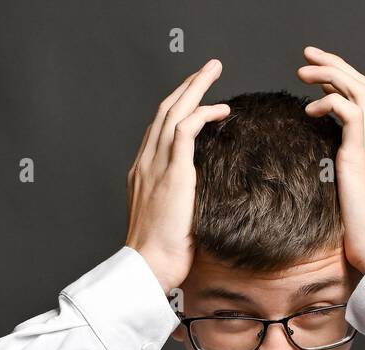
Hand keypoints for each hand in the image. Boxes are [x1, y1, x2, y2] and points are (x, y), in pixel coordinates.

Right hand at [125, 59, 230, 293]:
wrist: (149, 266)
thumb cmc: (162, 254)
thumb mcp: (173, 220)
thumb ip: (184, 201)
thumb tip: (205, 198)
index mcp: (143, 172)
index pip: (160, 129)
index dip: (178, 108)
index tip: (195, 97)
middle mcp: (146, 162)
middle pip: (164, 111)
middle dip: (186, 86)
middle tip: (207, 69)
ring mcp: (156, 165)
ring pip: (174, 111)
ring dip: (195, 87)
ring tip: (213, 71)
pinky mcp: (172, 172)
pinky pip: (185, 130)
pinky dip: (202, 113)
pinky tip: (220, 109)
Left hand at [297, 46, 364, 273]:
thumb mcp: (357, 204)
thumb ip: (347, 183)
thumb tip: (325, 181)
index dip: (347, 85)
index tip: (321, 82)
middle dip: (336, 66)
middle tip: (309, 57)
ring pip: (359, 90)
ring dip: (330, 74)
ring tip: (304, 71)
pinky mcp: (361, 158)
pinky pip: (350, 112)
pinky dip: (329, 102)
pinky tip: (310, 110)